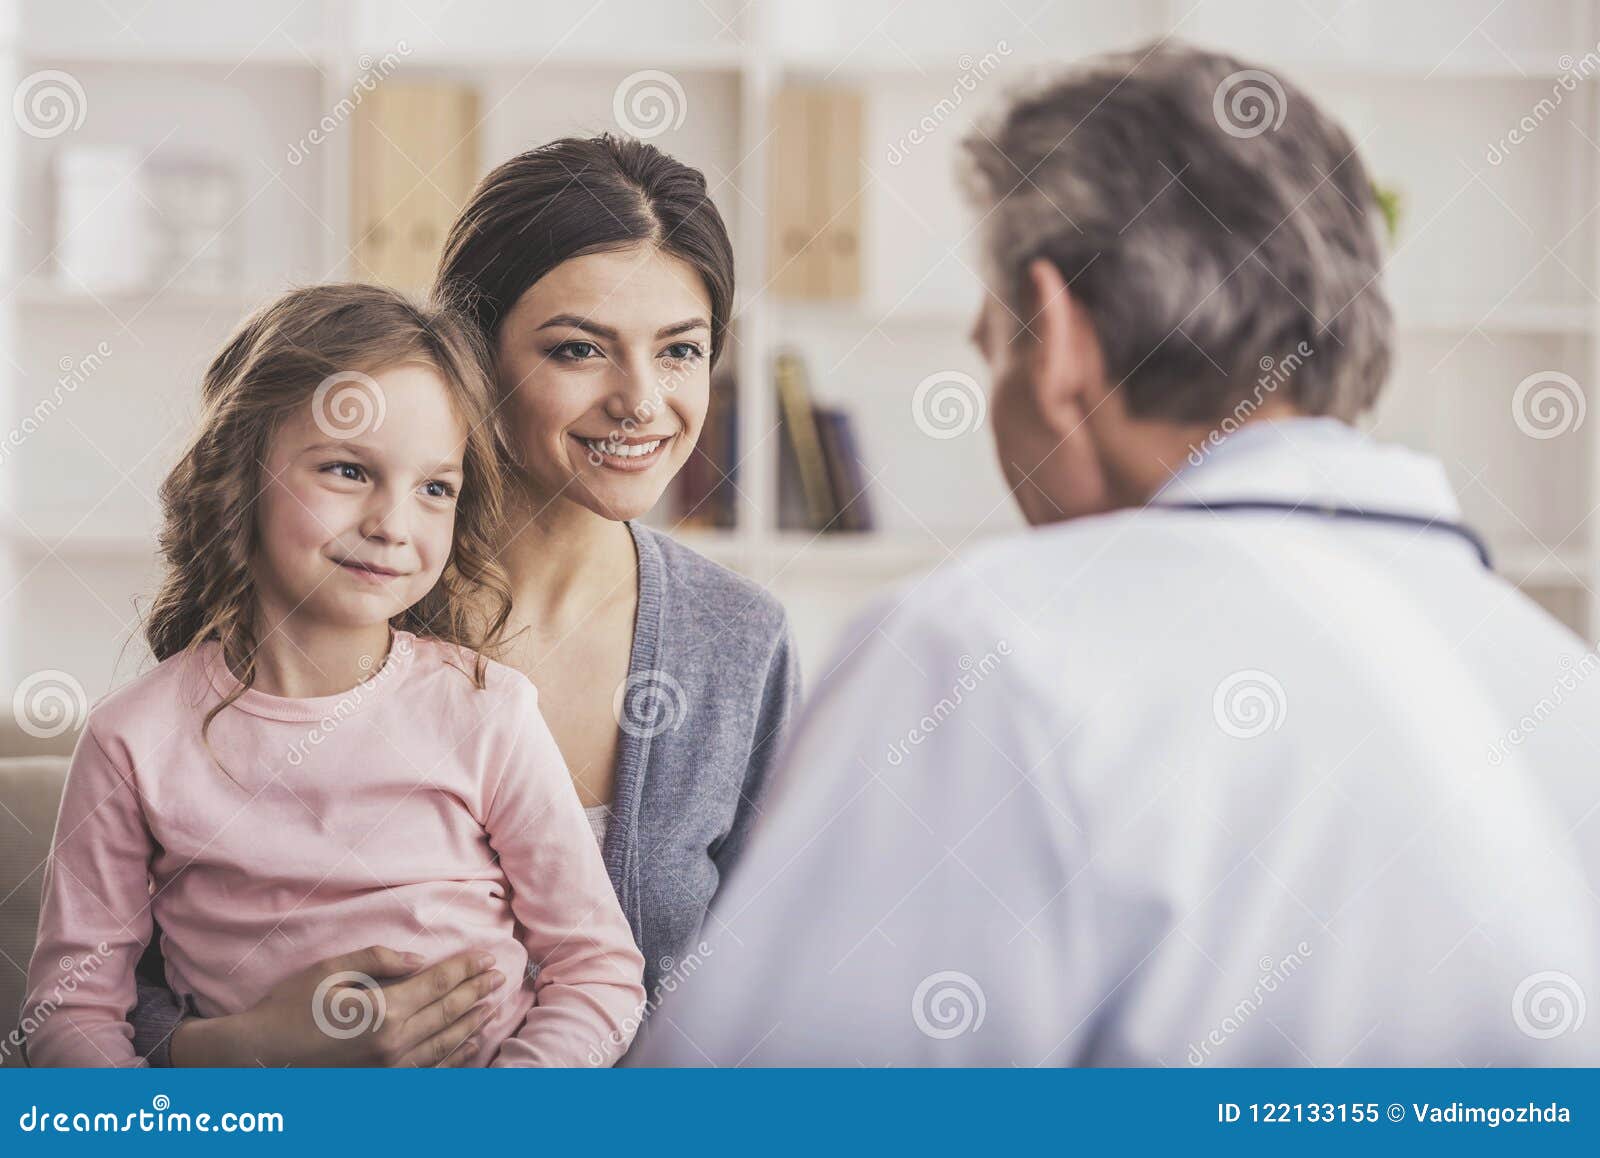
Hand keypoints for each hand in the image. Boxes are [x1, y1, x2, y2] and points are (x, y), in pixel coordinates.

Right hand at [170, 945, 505, 1067]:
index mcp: (382, 1012)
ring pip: (445, 1043)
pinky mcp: (383, 1085)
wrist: (258, 1059)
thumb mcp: (330, 971)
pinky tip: (468, 1044)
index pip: (438, 985)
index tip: (488, 956)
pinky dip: (454, 1056)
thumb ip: (379, 959)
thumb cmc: (289, 1009)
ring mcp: (390, 1070)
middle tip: (500, 975)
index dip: (465, 969)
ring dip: (471, 1022)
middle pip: (448, 1012)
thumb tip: (420, 959)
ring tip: (491, 1004)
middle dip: (476, 991)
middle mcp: (393, 1044)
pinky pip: (430, 1070)